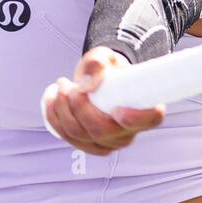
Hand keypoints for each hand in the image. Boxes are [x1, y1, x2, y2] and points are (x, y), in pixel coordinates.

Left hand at [42, 46, 165, 154]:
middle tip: (69, 85)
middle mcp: (129, 132)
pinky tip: (52, 100)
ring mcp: (108, 143)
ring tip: (60, 86)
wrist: (102, 80)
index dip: (136, 120)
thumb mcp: (104, 57)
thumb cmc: (108, 69)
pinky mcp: (89, 145)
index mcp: (146, 108)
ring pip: (80, 135)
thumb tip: (87, 86)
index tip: (119, 110)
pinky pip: (68, 138)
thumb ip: (97, 63)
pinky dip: (55, 119)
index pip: (150, 120)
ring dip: (63, 110)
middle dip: (79, 108)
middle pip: (102, 131)